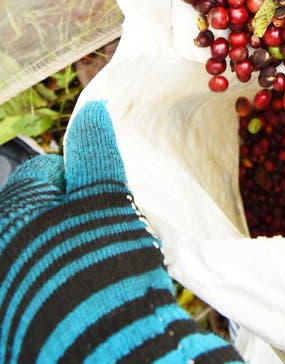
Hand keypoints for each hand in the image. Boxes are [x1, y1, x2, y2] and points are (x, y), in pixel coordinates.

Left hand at [0, 101, 241, 363]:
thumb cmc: (101, 267)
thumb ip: (95, 152)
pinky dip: (64, 287)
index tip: (108, 196)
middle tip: (107, 230)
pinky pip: (45, 287)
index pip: (45, 172)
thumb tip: (93, 111)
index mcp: (14, 214)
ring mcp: (12, 289)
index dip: (82, 176)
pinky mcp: (20, 320)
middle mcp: (3, 250)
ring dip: (70, 252)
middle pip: (42, 214)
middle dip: (73, 216)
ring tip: (102, 266)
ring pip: (44, 252)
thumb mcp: (105, 198)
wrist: (103, 353)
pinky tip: (89, 297)